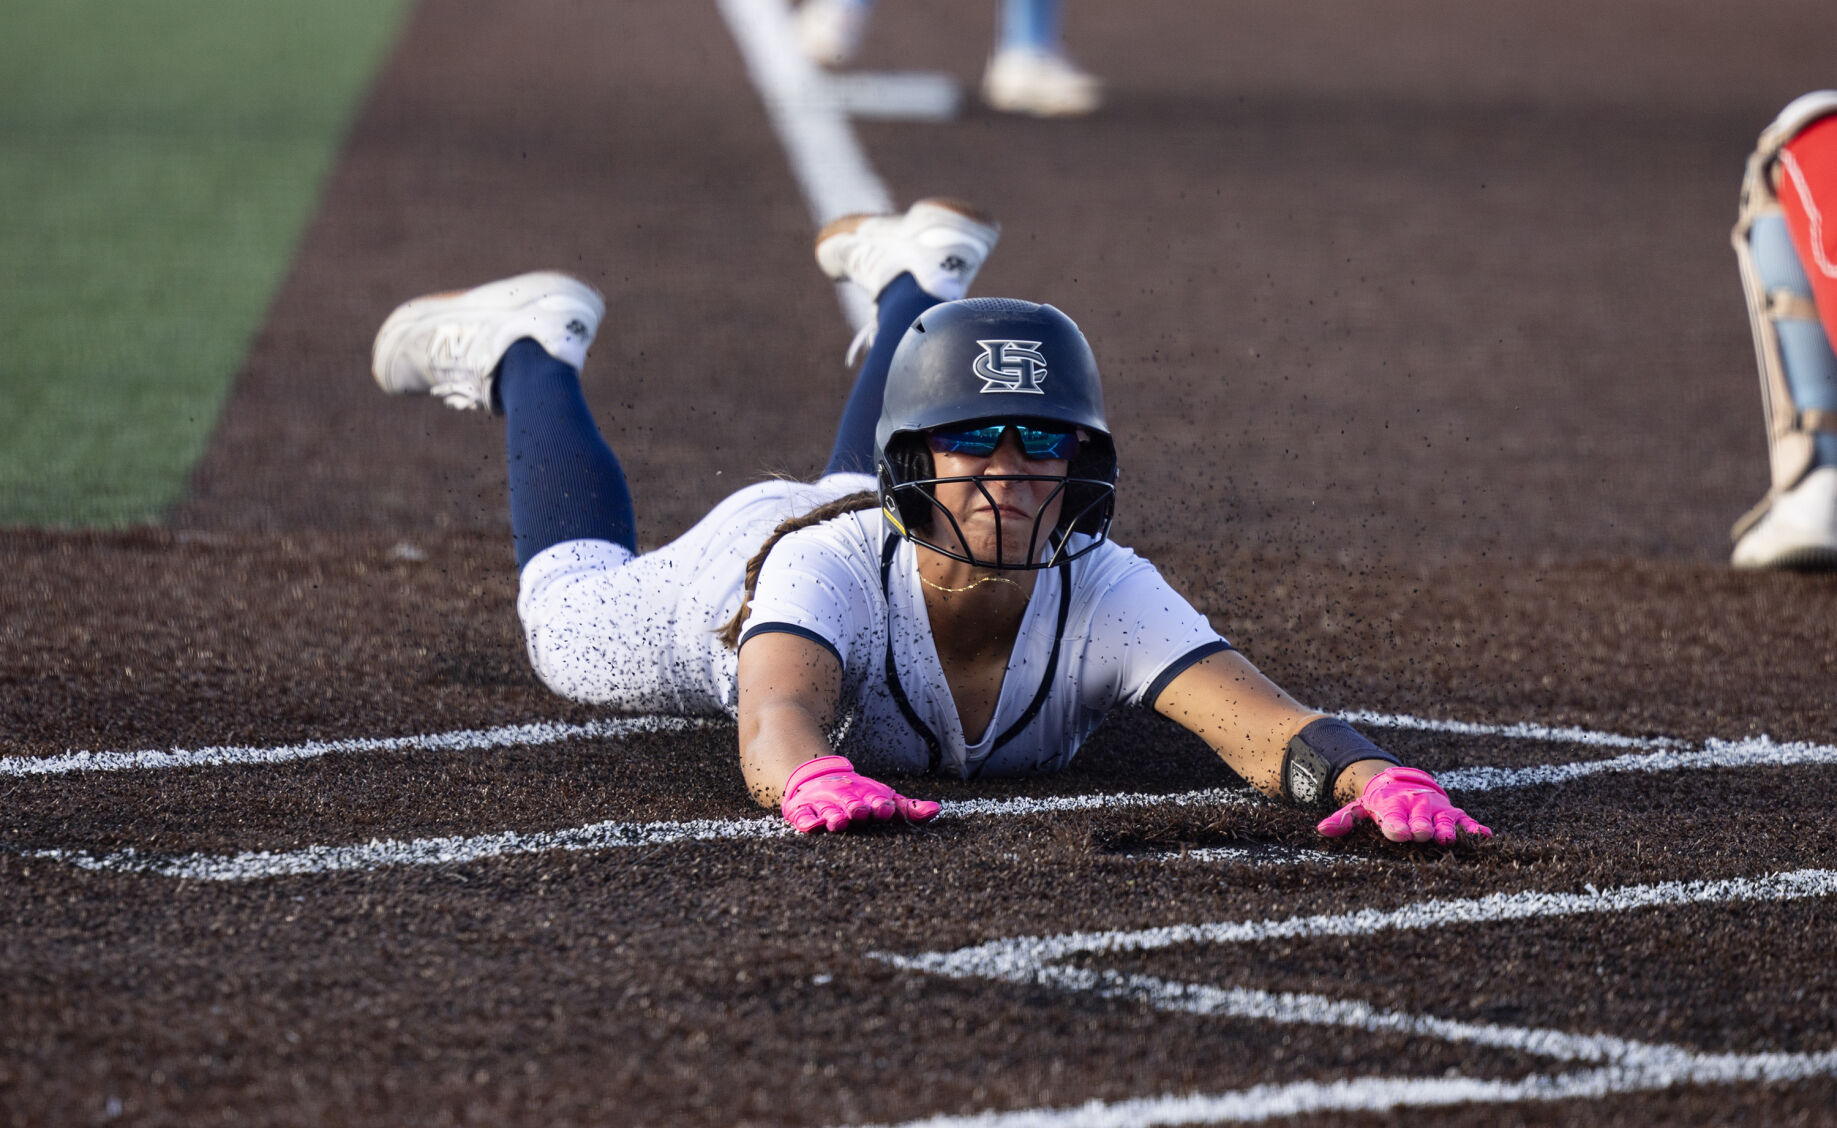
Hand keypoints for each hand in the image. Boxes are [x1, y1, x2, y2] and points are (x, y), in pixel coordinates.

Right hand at [780, 755, 940, 833]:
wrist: (818, 777)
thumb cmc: (857, 795)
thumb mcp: (881, 798)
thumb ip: (907, 808)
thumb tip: (937, 810)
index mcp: (865, 797)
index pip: (875, 800)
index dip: (880, 804)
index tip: (885, 808)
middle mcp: (844, 800)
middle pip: (850, 804)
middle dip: (855, 808)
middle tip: (860, 812)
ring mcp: (823, 804)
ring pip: (828, 811)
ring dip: (833, 816)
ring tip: (837, 822)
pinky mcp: (802, 810)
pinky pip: (803, 816)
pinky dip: (806, 821)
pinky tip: (812, 826)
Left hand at [1316, 766, 1491, 843]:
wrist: (1402, 783)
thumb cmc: (1379, 802)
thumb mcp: (1359, 808)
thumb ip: (1343, 819)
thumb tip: (1321, 830)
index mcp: (1391, 805)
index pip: (1392, 817)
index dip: (1395, 824)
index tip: (1397, 833)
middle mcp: (1416, 806)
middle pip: (1419, 818)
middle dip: (1421, 826)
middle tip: (1423, 834)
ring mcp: (1436, 810)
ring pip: (1443, 821)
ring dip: (1447, 829)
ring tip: (1450, 839)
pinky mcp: (1452, 813)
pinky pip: (1465, 821)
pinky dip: (1475, 828)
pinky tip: (1484, 837)